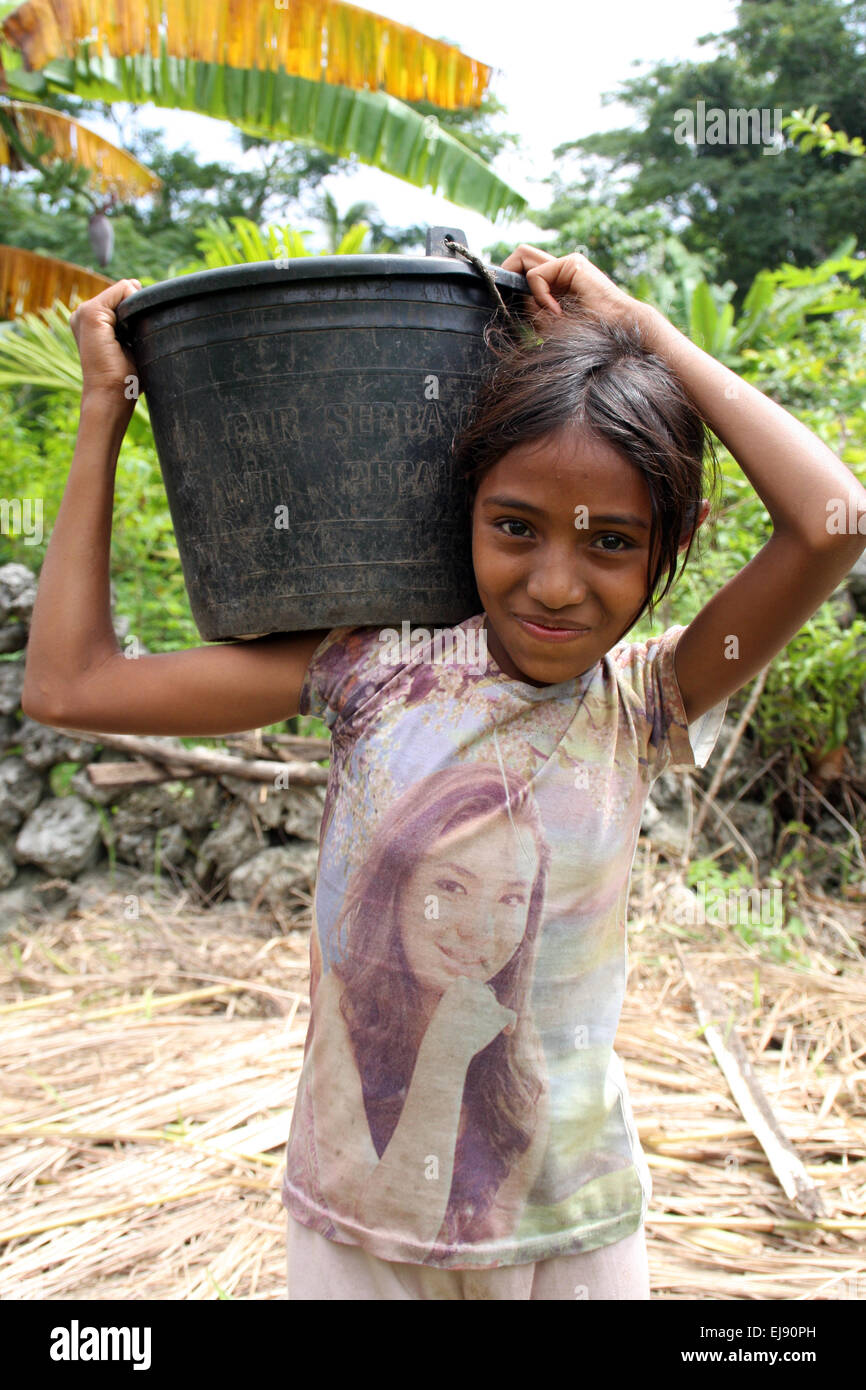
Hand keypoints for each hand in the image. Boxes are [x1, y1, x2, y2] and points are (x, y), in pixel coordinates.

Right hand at [70, 278, 141, 409]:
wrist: (111, 396)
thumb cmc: (124, 380)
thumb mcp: (133, 345)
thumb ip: (135, 322)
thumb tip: (146, 298)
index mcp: (92, 321)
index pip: (123, 299)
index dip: (138, 311)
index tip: (137, 337)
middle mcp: (84, 313)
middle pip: (124, 293)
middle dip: (137, 310)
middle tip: (133, 341)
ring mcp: (84, 311)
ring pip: (125, 290)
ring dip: (137, 311)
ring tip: (129, 340)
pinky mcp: (91, 313)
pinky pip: (123, 289)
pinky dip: (134, 303)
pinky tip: (130, 330)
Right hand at [431, 975, 517, 1059]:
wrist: (448, 1043)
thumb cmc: (442, 1033)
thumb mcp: (447, 1012)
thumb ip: (462, 1003)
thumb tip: (484, 1005)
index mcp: (460, 982)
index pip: (472, 986)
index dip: (472, 999)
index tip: (467, 1012)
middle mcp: (476, 986)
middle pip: (486, 994)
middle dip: (482, 1008)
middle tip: (471, 1027)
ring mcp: (489, 999)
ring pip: (496, 1007)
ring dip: (490, 1017)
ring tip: (478, 1033)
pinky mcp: (499, 1013)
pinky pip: (510, 1015)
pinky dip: (510, 1023)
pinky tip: (506, 1032)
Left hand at [500, 243, 653, 334]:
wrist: (619, 329)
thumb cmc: (589, 332)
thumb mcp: (553, 322)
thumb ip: (534, 307)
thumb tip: (516, 295)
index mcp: (558, 282)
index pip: (525, 268)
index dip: (509, 279)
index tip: (503, 298)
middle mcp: (561, 268)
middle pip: (520, 255)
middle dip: (504, 272)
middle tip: (502, 293)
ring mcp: (567, 263)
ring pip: (523, 260)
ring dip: (526, 291)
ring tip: (546, 312)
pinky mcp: (571, 263)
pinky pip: (536, 276)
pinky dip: (539, 296)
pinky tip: (557, 312)